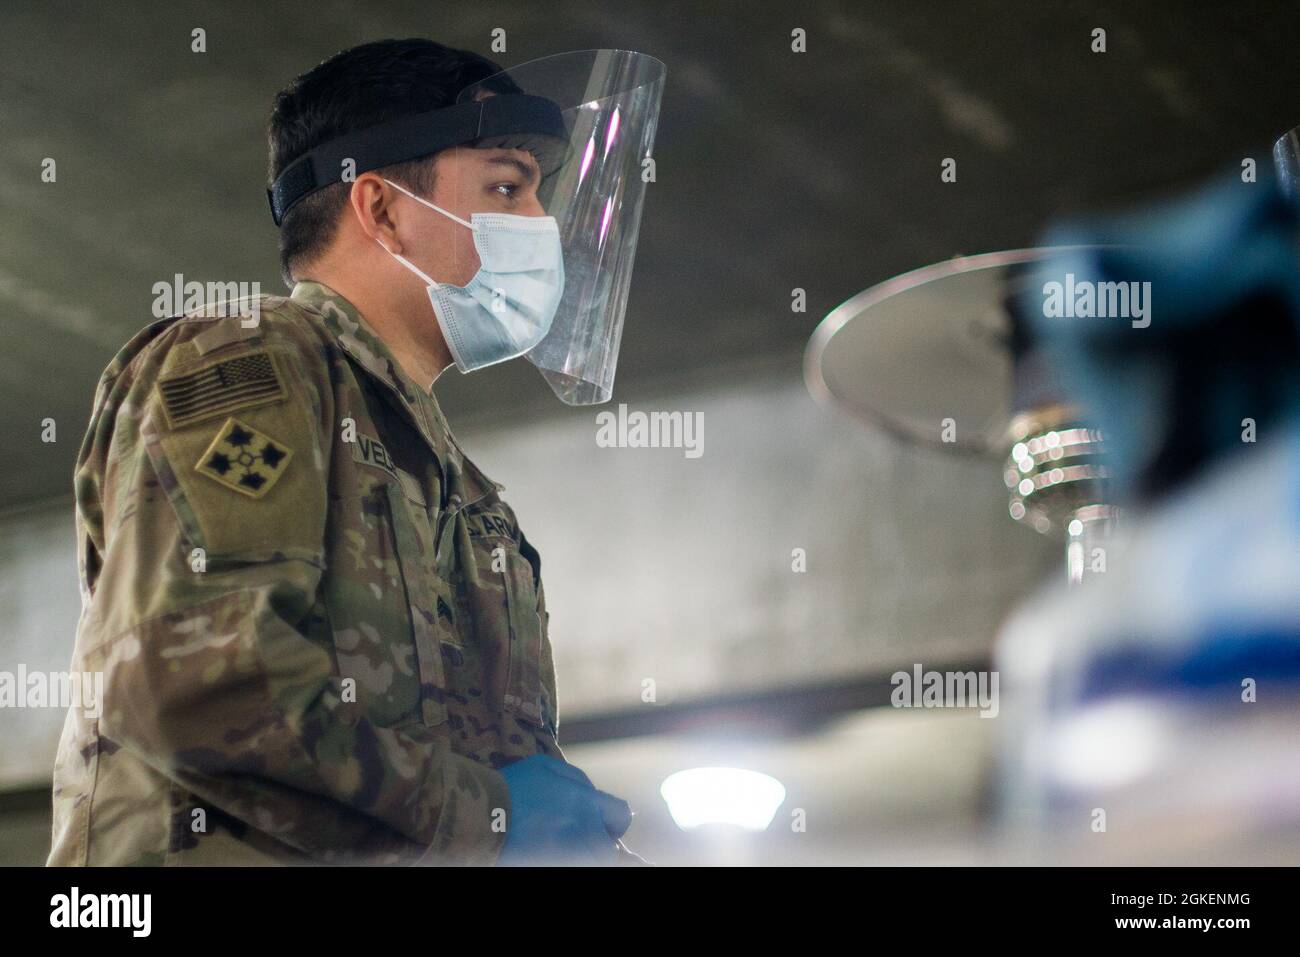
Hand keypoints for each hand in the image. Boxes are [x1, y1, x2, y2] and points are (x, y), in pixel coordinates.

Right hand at [496, 754, 632, 865]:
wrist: (482, 813)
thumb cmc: (513, 785)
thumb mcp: (546, 765)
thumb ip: (577, 778)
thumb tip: (591, 793)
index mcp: (584, 801)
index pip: (621, 817)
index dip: (613, 821)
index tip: (603, 824)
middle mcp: (583, 829)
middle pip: (609, 849)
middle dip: (601, 845)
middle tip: (584, 839)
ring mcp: (569, 851)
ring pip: (593, 861)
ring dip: (586, 855)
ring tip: (567, 846)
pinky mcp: (553, 863)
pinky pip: (572, 864)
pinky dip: (568, 860)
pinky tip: (552, 851)